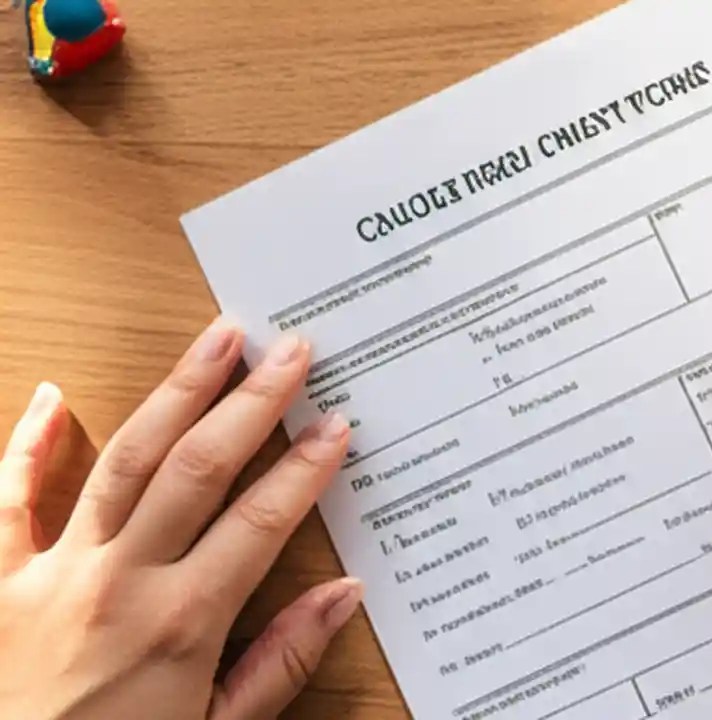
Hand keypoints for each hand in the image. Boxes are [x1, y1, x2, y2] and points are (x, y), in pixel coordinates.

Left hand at [0, 320, 361, 719]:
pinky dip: (27, 443)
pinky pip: (9, 500)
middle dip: (253, 404)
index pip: (260, 522)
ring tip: (216, 340)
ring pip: (125, 460)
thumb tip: (345, 595)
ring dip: (176, 393)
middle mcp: (120, 581)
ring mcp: (54, 573)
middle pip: (199, 468)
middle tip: (291, 350)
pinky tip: (52, 396)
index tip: (337, 423)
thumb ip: (280, 663)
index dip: (306, 469)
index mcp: (181, 624)